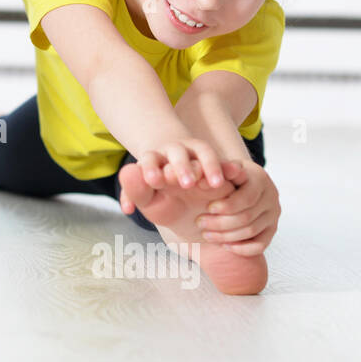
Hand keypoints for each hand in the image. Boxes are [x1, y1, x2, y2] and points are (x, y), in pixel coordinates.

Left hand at [119, 157, 238, 215]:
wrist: (188, 205)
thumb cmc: (162, 201)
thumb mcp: (148, 199)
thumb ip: (136, 196)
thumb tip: (126, 208)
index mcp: (154, 160)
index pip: (150, 159)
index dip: (150, 168)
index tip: (153, 181)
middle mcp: (176, 153)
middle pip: (177, 153)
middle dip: (181, 167)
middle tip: (186, 184)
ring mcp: (199, 156)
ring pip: (203, 153)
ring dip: (208, 166)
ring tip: (214, 185)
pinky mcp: (219, 163)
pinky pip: (225, 162)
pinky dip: (229, 168)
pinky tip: (234, 176)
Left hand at [194, 161, 279, 255]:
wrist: (239, 183)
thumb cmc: (225, 175)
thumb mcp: (221, 168)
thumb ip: (215, 172)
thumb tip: (201, 180)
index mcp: (259, 178)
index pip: (246, 198)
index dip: (226, 206)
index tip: (208, 208)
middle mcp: (270, 196)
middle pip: (247, 217)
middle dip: (220, 223)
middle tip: (200, 223)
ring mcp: (273, 214)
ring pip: (251, 231)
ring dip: (226, 236)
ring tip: (206, 234)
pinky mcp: (271, 229)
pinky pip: (260, 245)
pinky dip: (242, 248)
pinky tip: (224, 246)